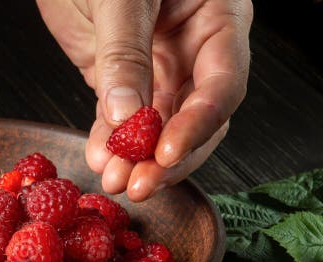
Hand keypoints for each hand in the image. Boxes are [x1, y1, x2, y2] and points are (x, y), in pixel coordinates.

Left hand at [37, 0, 251, 200]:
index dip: (198, 124)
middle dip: (166, 156)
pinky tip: (99, 159)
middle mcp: (194, 48)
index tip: (167, 152)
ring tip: (114, 179)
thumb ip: (125, 52)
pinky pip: (120, 119)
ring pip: (158, 127)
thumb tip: (128, 116)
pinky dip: (108, 142)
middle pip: (196, 118)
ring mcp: (158, 65)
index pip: (223, 84)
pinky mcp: (121, 78)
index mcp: (217, 18)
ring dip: (135, 158)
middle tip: (139, 183)